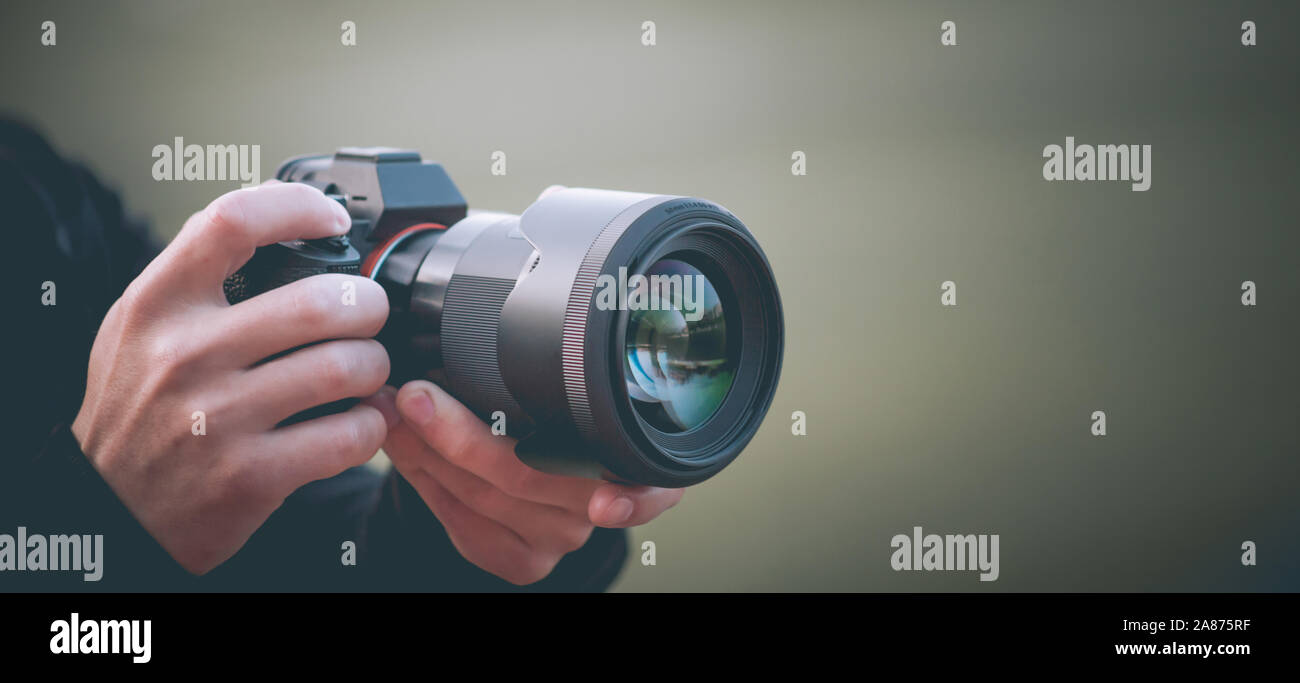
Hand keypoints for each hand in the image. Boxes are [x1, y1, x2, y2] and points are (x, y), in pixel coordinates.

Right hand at [72, 182, 393, 574]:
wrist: (112, 512)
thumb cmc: (141, 411)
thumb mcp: (141, 330)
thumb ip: (199, 281)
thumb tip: (289, 228)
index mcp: (157, 305)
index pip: (233, 221)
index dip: (300, 207)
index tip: (334, 220)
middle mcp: (184, 356)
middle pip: (321, 300)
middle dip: (369, 305)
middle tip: (368, 315)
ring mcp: (218, 419)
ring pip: (348, 367)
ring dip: (376, 367)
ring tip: (367, 372)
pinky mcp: (252, 476)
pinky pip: (351, 434)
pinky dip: (372, 425)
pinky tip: (360, 421)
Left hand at [378, 380, 683, 584]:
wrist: (526, 477)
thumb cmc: (551, 415)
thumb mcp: (565, 387)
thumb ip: (548, 373)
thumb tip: (478, 321)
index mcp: (633, 457)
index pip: (649, 488)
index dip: (631, 499)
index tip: (603, 501)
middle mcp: (604, 503)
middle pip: (528, 476)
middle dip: (458, 433)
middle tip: (415, 395)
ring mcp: (562, 537)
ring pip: (484, 496)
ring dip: (428, 451)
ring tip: (396, 410)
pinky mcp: (524, 561)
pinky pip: (465, 522)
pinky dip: (425, 481)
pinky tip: (407, 449)